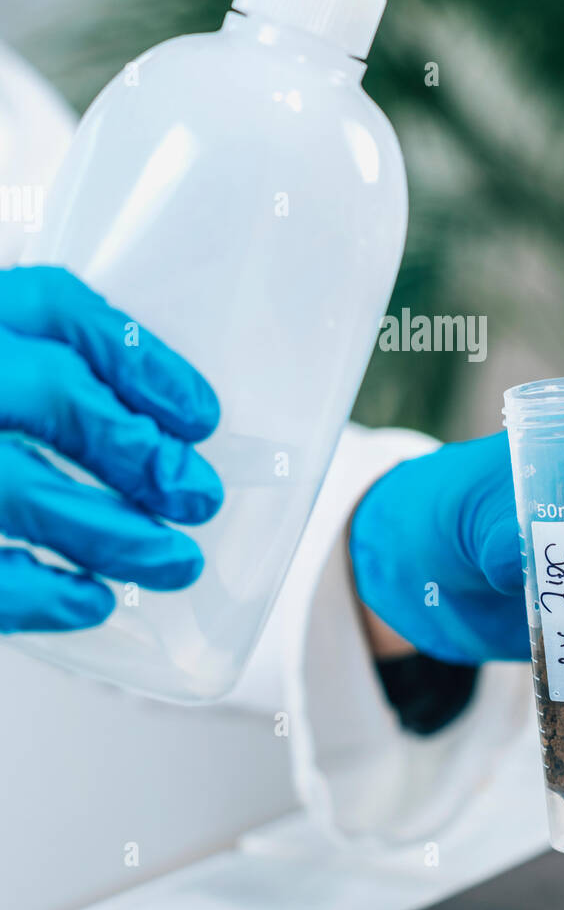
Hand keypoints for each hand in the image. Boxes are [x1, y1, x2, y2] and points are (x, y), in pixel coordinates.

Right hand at [0, 266, 222, 632]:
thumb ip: (23, 369)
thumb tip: (151, 425)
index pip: (52, 307)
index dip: (140, 361)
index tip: (199, 418)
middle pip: (40, 390)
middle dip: (133, 447)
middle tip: (196, 495)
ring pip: (14, 490)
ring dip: (107, 531)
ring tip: (171, 562)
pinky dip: (34, 595)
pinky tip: (87, 601)